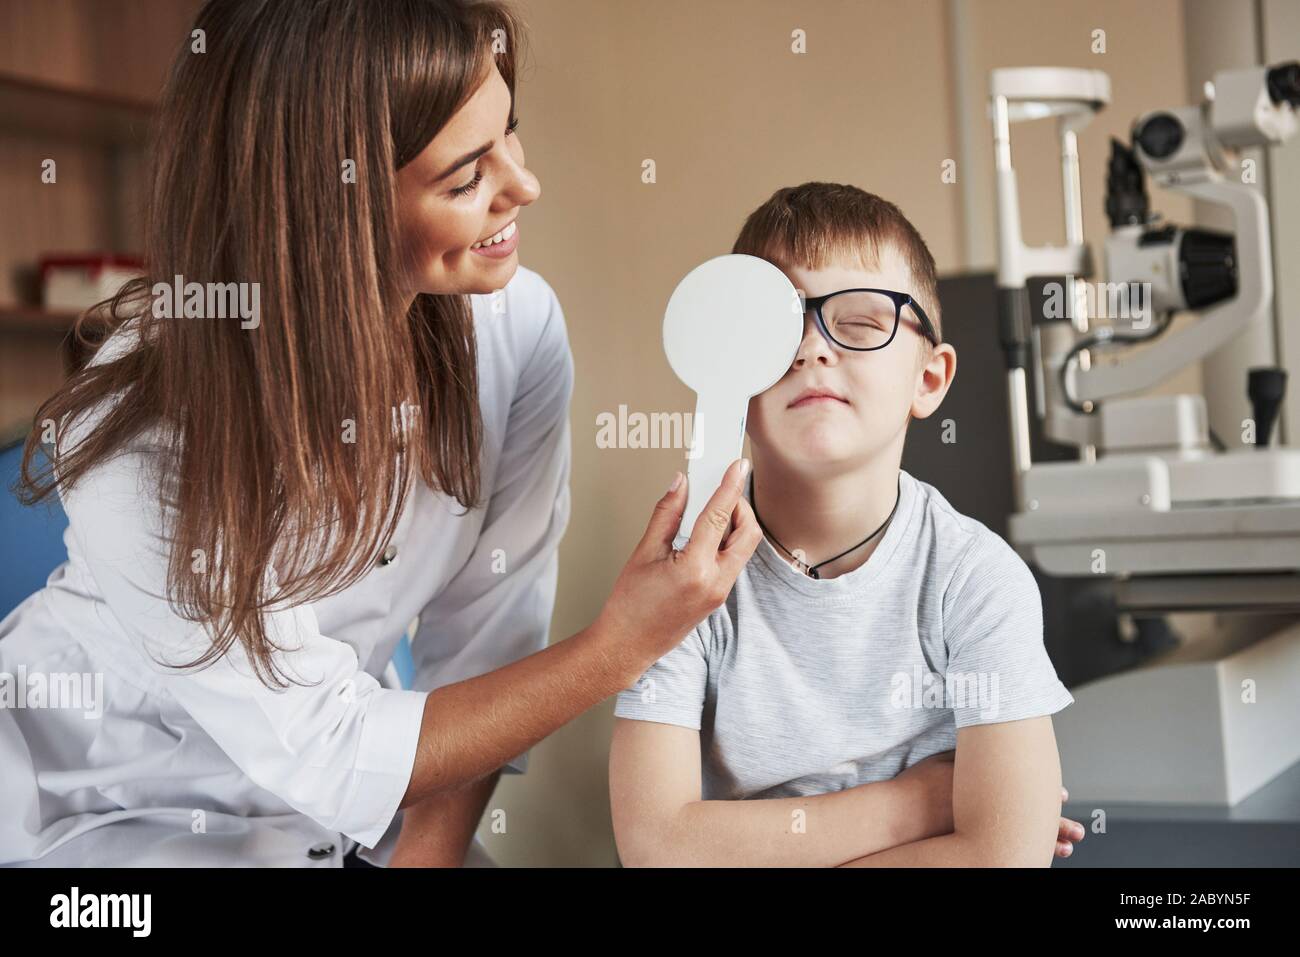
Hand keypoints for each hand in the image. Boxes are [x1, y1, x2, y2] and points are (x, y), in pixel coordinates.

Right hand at [594, 458, 760, 678]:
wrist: (627, 645)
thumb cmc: (629, 605)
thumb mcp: (644, 552)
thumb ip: (666, 513)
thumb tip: (680, 484)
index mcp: (695, 569)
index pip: (720, 517)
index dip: (730, 486)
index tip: (736, 466)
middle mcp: (716, 583)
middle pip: (748, 533)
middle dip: (740, 507)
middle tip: (720, 492)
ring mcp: (720, 593)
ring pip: (744, 548)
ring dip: (734, 525)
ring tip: (708, 512)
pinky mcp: (718, 598)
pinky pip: (733, 562)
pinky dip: (725, 543)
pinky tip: (704, 536)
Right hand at [897, 756, 1084, 857]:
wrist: (901, 814)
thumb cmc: (919, 786)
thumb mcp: (944, 759)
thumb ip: (964, 752)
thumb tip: (980, 735)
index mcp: (990, 787)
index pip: (1028, 791)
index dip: (1049, 794)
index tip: (1065, 795)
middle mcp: (992, 810)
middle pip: (1034, 817)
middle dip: (1059, 824)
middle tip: (1078, 830)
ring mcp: (985, 829)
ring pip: (1027, 839)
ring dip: (1051, 843)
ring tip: (1069, 848)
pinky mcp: (975, 843)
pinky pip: (1008, 851)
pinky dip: (1028, 855)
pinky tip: (1040, 859)